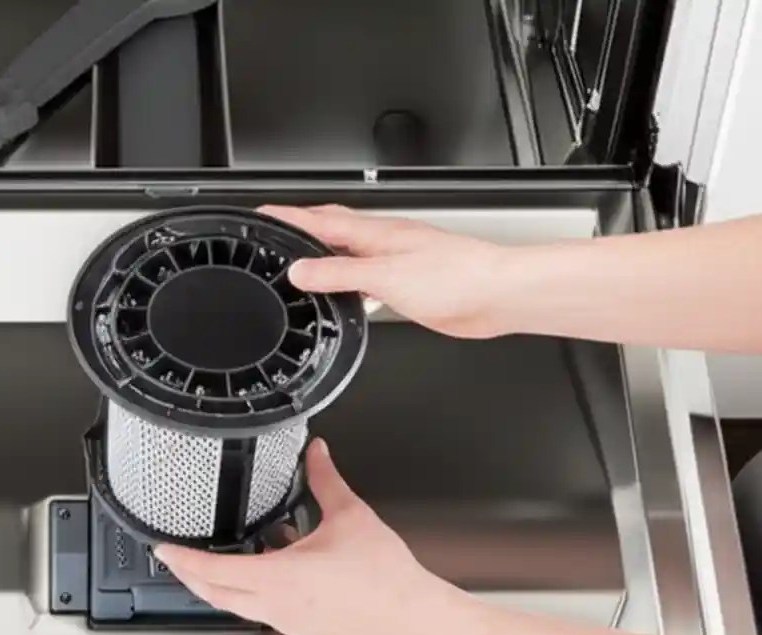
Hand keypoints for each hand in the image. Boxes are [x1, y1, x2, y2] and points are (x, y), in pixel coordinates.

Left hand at [155, 440, 468, 634]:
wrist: (412, 613)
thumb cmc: (384, 574)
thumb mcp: (349, 513)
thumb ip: (325, 478)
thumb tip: (315, 451)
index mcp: (281, 576)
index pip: (215, 570)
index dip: (183, 559)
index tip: (164, 549)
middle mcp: (278, 605)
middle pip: (216, 594)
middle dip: (191, 575)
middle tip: (175, 557)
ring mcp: (289, 621)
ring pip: (239, 605)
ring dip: (222, 584)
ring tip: (217, 559)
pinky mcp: (304, 629)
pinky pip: (264, 610)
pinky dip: (253, 590)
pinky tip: (271, 567)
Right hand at [260, 204, 514, 337]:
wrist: (499, 294)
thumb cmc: (458, 276)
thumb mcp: (385, 276)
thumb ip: (340, 273)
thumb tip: (300, 270)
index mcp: (376, 233)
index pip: (320, 218)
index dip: (288, 216)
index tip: (262, 213)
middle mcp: (385, 243)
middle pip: (334, 230)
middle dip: (301, 230)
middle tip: (275, 232)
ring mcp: (398, 262)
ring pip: (351, 254)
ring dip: (325, 256)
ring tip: (301, 263)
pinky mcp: (410, 285)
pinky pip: (368, 278)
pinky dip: (349, 282)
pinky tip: (348, 295)